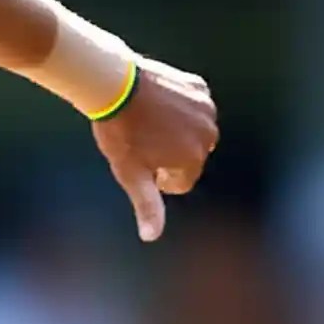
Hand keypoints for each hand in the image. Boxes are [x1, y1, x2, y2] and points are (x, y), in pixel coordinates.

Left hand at [91, 57, 218, 241]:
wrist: (115, 86)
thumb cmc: (120, 134)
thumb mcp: (130, 174)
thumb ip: (147, 206)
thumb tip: (151, 237)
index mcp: (194, 159)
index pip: (180, 182)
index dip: (156, 177)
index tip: (138, 162)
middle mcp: (209, 135)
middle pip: (190, 156)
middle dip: (169, 155)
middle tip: (141, 141)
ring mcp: (207, 109)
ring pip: (193, 131)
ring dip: (176, 132)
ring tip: (147, 124)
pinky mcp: (199, 88)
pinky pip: (193, 107)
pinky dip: (179, 109)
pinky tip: (156, 106)